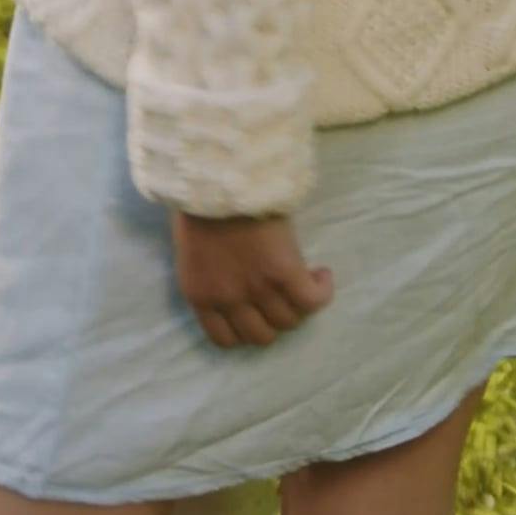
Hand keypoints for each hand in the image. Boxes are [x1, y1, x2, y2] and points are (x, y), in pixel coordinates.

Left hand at [172, 210, 334, 348]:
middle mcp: (228, 299)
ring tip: (307, 279)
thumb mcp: (194, 248)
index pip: (224, 339)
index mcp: (200, 295)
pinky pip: (311, 300)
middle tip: (283, 295)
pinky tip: (322, 275)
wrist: (214, 175)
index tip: (258, 312)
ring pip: (288, 321)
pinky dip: (321, 293)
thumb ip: (212, 273)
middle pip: (262, 336)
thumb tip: (234, 278)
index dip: (246, 330)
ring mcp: (257, 288)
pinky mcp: (283, 271)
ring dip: (300, 305)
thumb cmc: (200, 200)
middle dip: (275, 320)